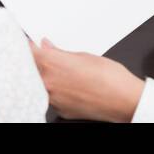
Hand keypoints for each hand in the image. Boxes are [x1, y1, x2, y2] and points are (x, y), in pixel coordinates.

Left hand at [30, 38, 144, 121]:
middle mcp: (48, 83)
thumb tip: (47, 46)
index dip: (27, 44)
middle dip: (37, 61)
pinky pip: (52, 97)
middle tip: (46, 56)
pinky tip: (68, 86)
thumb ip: (59, 52)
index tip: (29, 42)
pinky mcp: (61, 110)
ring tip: (63, 73)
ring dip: (46, 76)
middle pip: (31, 68)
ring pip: (41, 84)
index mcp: (50, 64)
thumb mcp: (83, 56)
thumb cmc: (110, 78)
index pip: (27, 51)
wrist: (126, 100)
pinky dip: (56, 90)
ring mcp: (53, 99)